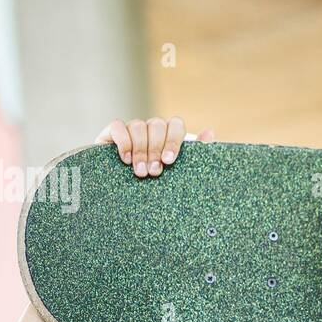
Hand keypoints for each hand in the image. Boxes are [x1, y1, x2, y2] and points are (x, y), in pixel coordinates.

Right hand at [95, 117, 214, 177]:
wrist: (123, 196)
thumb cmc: (157, 184)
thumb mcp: (177, 172)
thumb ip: (195, 154)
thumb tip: (210, 133)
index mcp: (169, 135)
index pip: (176, 124)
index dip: (174, 141)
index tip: (169, 161)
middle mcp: (151, 129)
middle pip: (157, 125)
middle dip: (156, 149)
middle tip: (154, 172)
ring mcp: (131, 130)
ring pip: (139, 126)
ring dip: (141, 149)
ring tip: (140, 172)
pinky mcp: (111, 134)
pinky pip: (118, 127)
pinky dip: (124, 142)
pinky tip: (126, 160)